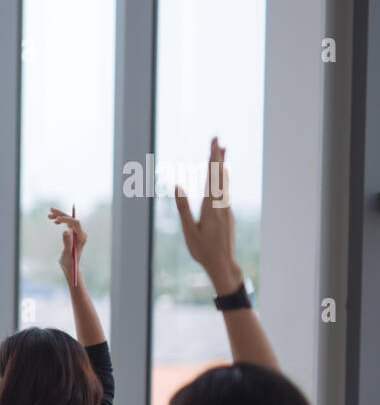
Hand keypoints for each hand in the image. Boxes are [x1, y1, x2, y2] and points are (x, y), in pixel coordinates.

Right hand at [48, 207, 85, 282]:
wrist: (70, 267)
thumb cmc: (69, 262)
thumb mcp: (67, 253)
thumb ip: (67, 242)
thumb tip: (66, 231)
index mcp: (81, 237)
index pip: (75, 223)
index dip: (66, 219)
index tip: (56, 219)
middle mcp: (80, 234)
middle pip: (72, 220)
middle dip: (62, 215)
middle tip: (51, 210)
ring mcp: (77, 234)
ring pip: (69, 221)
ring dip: (60, 217)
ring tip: (49, 215)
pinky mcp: (73, 235)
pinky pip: (68, 224)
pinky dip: (61, 221)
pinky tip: (55, 221)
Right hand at [175, 137, 241, 293]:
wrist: (224, 265)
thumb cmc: (203, 250)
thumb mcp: (188, 230)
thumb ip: (183, 207)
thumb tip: (177, 186)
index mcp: (210, 206)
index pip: (212, 176)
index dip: (212, 158)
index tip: (214, 142)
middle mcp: (221, 204)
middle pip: (220, 175)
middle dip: (217, 156)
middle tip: (218, 139)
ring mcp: (226, 209)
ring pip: (224, 182)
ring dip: (221, 165)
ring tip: (222, 151)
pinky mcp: (227, 214)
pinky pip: (225, 190)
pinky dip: (223, 178)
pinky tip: (222, 176)